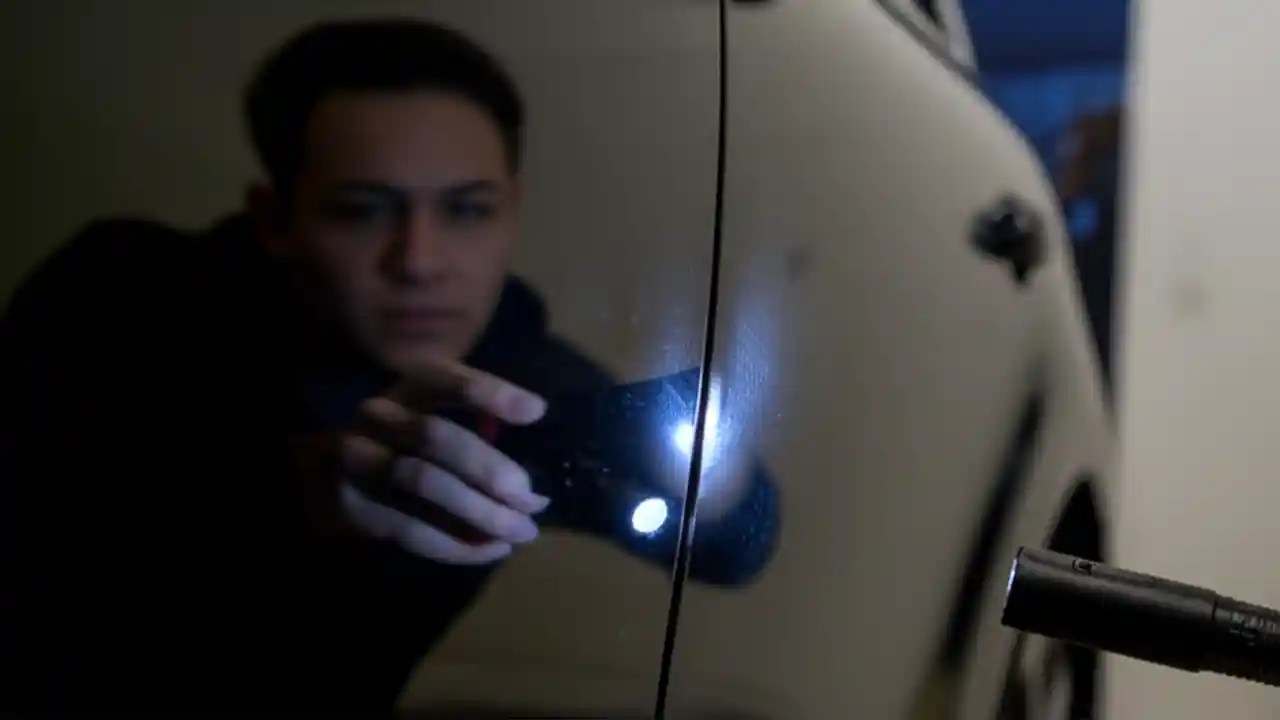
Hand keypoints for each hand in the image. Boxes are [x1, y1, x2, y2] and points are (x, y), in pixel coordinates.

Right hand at [336, 359, 549, 564]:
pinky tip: (491, 551)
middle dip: (489, 469)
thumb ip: (486, 433)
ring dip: (478, 511)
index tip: (537, 412)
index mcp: (410, 387)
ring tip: (520, 532)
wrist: (337, 473)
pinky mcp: (352, 505)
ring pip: (422, 482)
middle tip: (530, 499)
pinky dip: (456, 545)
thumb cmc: (412, 442)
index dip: (491, 393)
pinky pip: (409, 529)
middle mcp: (379, 415)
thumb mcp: (442, 419)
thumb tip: (535, 484)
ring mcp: (358, 458)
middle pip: (435, 436)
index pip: (448, 381)